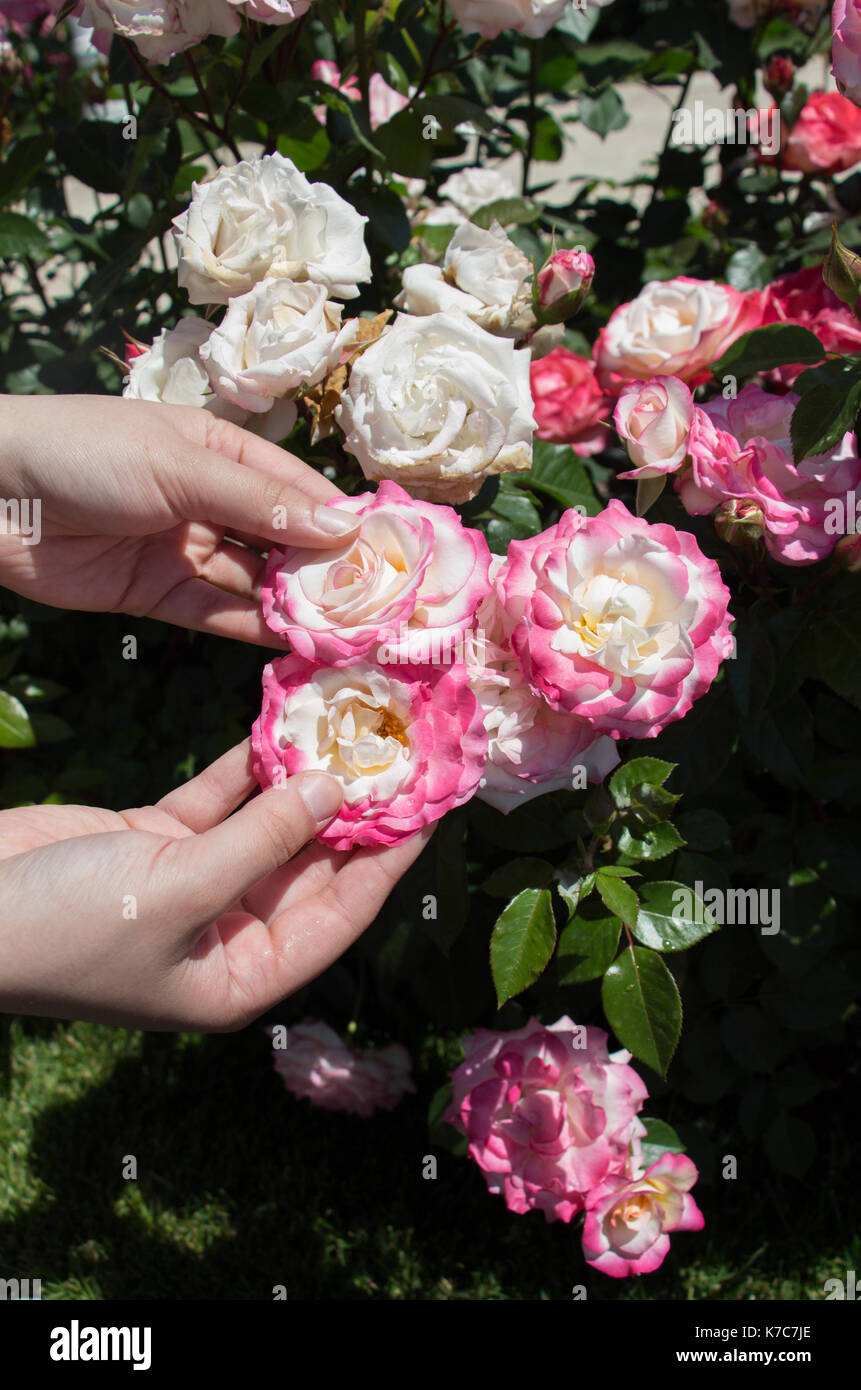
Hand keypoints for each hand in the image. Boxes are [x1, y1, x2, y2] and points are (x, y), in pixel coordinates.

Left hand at [0, 394, 358, 646]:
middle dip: (326, 572)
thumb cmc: (87, 453)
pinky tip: (292, 645)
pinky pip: (214, 614)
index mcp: (220, 451)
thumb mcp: (180, 467)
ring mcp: (184, 549)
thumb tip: (341, 530)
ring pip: (253, 582)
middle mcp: (210, 500)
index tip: (392, 556)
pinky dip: (250, 630)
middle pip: (282, 541)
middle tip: (378, 608)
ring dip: (295, 606)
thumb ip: (259, 504)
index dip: (342, 522)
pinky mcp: (156, 594)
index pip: (297, 490)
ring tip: (347, 634)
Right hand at [0, 742, 430, 1029]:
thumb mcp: (178, 889)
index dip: (390, 856)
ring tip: (354, 720)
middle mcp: (227, 933)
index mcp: (241, 975)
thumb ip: (263, 839)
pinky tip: (282, 719)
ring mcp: (191, 883)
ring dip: (302, 775)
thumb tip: (336, 789)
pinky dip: (246, 763)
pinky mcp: (155, 841)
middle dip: (353, 807)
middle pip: (312, 863)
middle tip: (402, 745)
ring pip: (268, 823)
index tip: (436, 801)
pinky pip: (219, 799)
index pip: (342, 912)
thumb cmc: (66, 928)